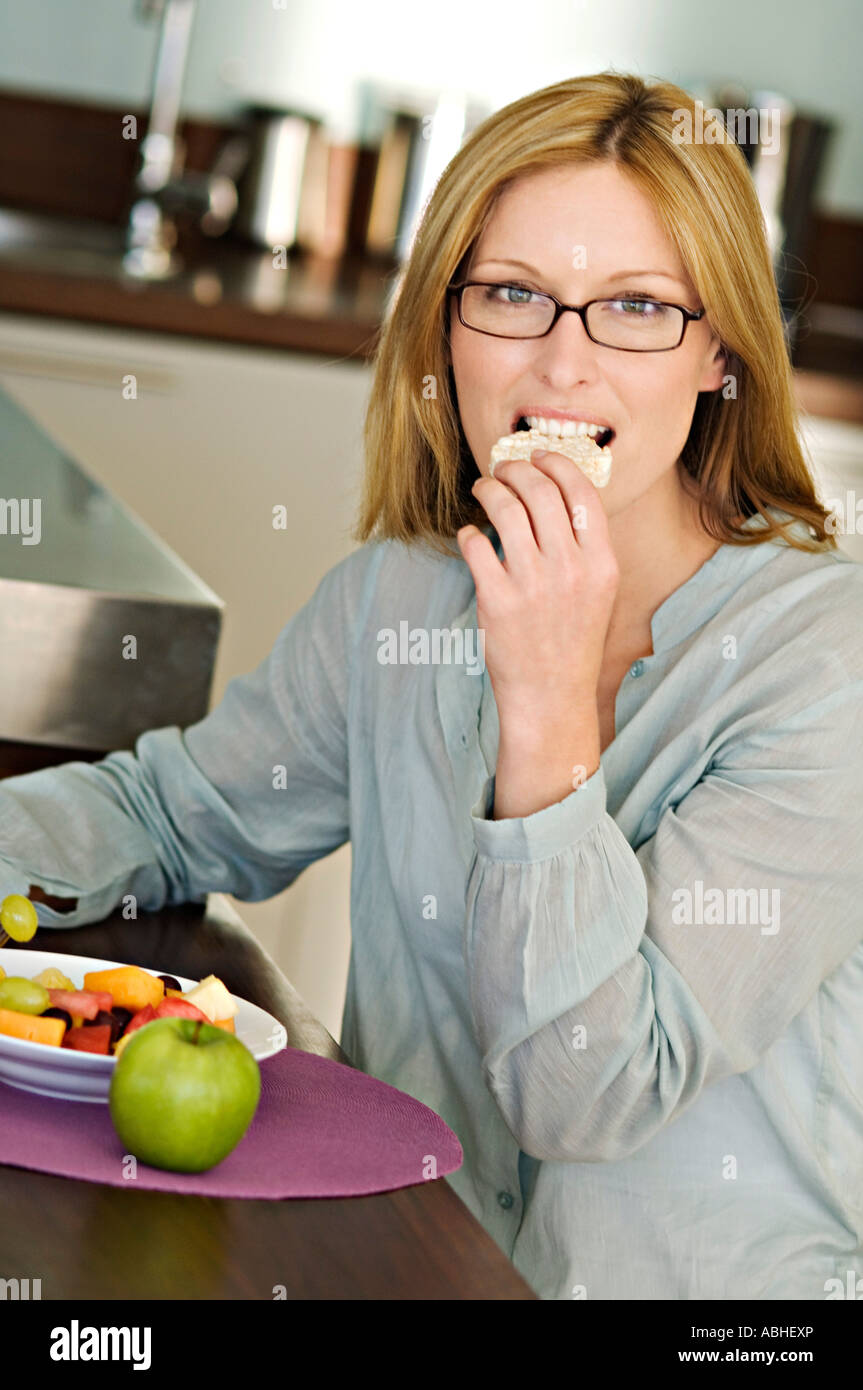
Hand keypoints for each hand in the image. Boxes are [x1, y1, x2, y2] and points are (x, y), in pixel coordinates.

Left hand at [457, 449, 619, 726]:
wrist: (551, 697)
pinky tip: (470, 536)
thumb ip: (585, 547)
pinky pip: (476, 545)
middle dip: (517, 469)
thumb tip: (558, 493)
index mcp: (602, 563)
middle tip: (503, 469)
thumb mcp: (598, 592)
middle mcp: (570, 569)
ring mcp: (533, 584)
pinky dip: (469, 533)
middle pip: (540, 491)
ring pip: (505, 509)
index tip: (538, 456)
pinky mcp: (497, 601)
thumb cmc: (571, 641)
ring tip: (483, 490)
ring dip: (489, 490)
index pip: (581, 491)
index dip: (556, 464)